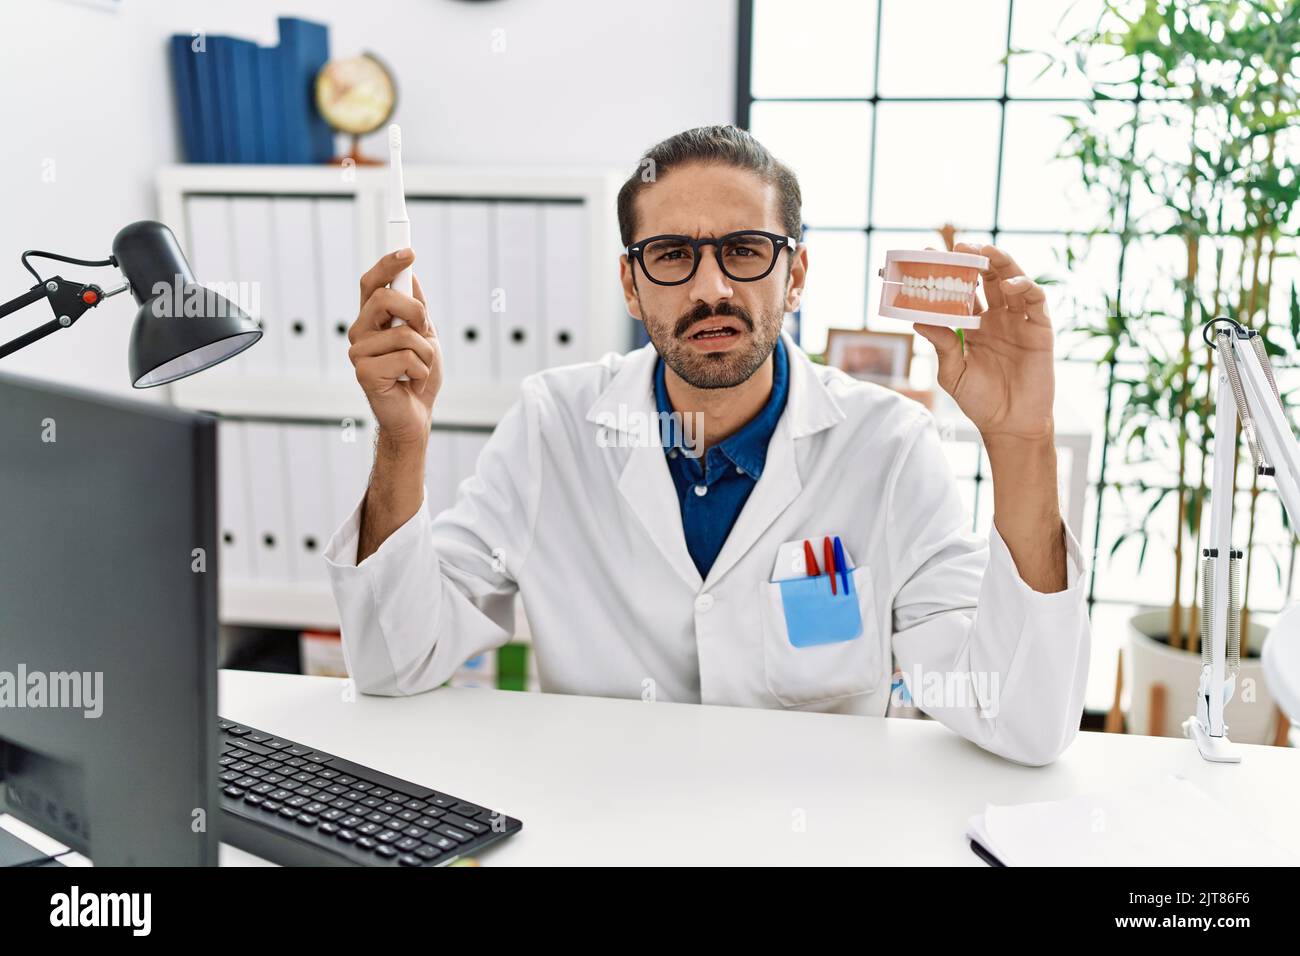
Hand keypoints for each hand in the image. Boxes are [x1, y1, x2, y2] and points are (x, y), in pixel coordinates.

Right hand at [349, 249, 442, 447]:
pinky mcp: (364, 373)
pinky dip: (421, 371)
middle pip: (386, 298)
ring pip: (404, 333)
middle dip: (417, 312)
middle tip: (425, 332)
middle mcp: (360, 331)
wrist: (416, 415)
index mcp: (373, 319)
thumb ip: (416, 308)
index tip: (409, 252)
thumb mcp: (425, 336)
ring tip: (419, 369)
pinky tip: (412, 383)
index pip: (372, 283)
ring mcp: (359, 352)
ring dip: (425, 353)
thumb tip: (410, 275)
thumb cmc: (418, 376)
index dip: (387, 264)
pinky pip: (406, 358)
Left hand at [912, 243, 1054, 443]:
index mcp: (974, 325)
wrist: (1010, 424)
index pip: (960, 291)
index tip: (928, 256)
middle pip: (987, 278)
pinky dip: (1025, 286)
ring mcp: (1019, 321)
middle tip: (958, 246)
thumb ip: (941, 344)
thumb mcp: (953, 372)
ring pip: (1012, 280)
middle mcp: (997, 318)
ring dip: (999, 262)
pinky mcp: (1040, 329)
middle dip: (974, 258)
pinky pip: (1035, 301)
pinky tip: (1008, 284)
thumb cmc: (980, 400)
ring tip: (983, 252)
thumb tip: (918, 319)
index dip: (947, 273)